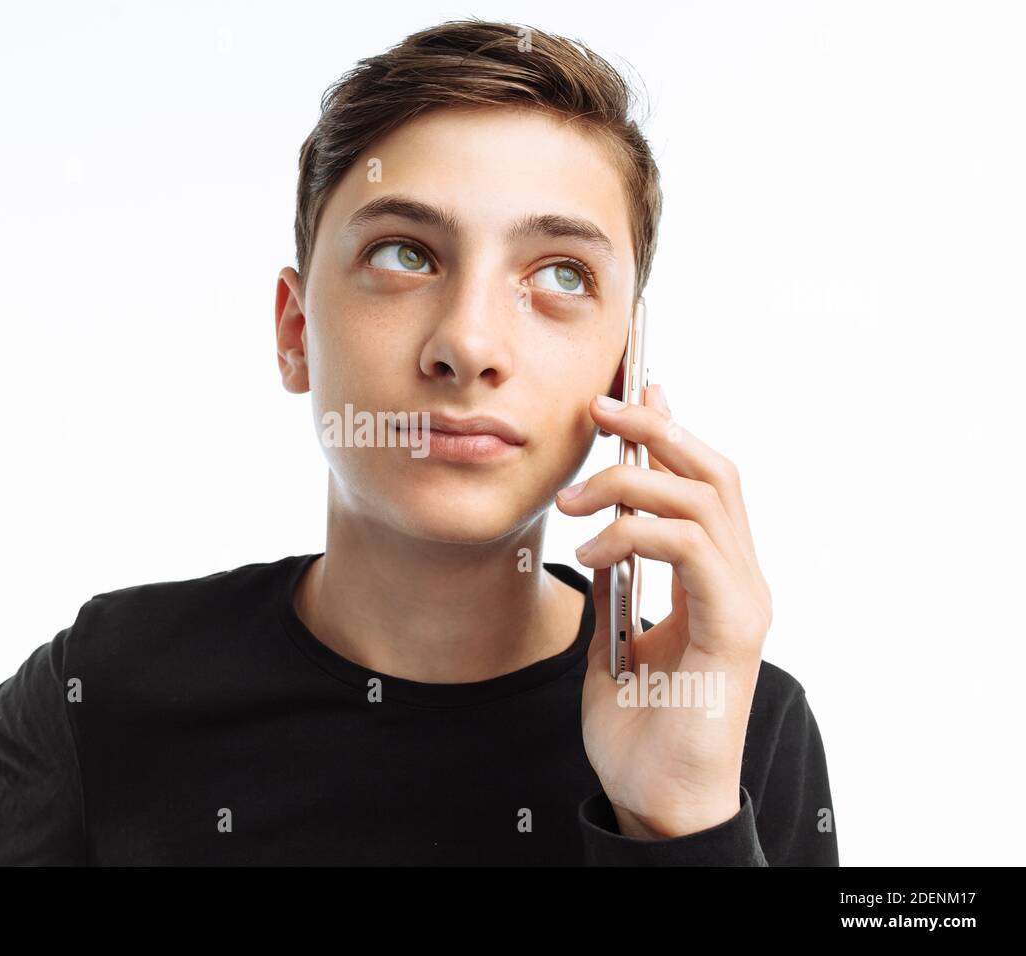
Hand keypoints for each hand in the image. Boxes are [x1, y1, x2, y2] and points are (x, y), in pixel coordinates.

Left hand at [555, 383, 772, 838]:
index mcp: (716, 577)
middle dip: (655, 429)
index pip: (703, 482)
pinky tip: (594, 551)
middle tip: (600, 410)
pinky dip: (637, 535)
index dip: (671, 427)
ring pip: (704, 499)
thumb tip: (600, 531)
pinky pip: (691, 550)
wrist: (656, 795)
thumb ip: (618, 581)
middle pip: (713, 472)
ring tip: (573, 503)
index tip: (629, 390)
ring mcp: (744, 601)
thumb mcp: (616, 636)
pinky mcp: (733, 628)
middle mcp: (741, 579)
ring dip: (631, 483)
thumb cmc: (638, 724)